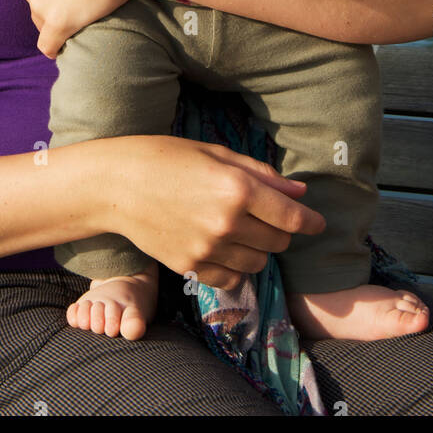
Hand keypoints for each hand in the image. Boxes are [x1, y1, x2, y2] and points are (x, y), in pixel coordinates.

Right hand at [108, 134, 324, 289]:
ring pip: (259, 262)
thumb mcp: (216, 153)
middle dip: (282, 230)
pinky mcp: (190, 267)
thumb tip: (299, 192)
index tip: (317, 222)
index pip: (291, 216)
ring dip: (260, 249)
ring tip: (243, 229)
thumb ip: (261, 175)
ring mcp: (208, 249)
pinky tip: (225, 247)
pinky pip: (232, 278)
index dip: (311, 221)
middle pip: (279, 241)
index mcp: (237, 188)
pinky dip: (237, 266)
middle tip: (268, 216)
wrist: (116, 184)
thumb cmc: (165, 157)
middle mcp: (226, 222)